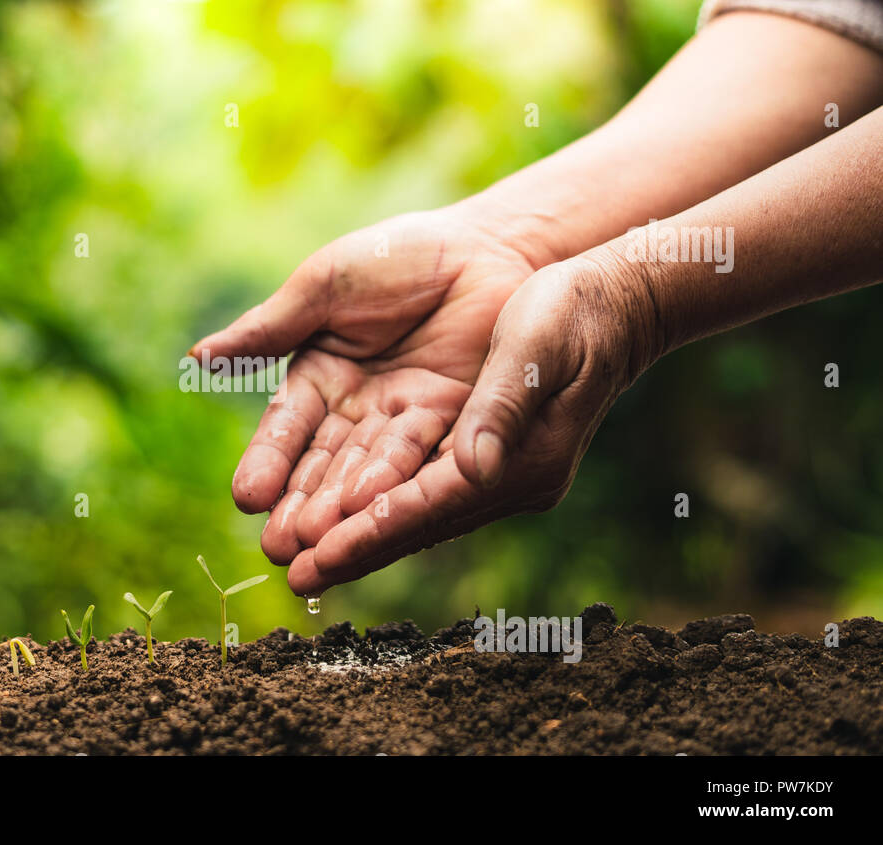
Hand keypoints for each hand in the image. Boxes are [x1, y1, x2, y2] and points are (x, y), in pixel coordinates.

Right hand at [189, 202, 554, 567]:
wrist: (488, 246)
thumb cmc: (399, 255)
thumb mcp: (324, 286)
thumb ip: (269, 328)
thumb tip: (198, 357)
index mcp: (319, 378)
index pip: (286, 430)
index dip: (267, 463)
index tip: (246, 498)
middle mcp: (356, 412)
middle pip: (322, 466)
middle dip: (300, 508)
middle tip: (278, 549)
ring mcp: (403, 422)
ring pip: (367, 472)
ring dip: (343, 512)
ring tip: (319, 547)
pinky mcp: (453, 425)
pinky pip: (421, 457)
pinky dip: (395, 484)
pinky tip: (372, 514)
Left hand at [285, 250, 659, 594]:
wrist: (615, 305)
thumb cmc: (575, 313)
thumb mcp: (536, 346)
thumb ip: (501, 407)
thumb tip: (473, 468)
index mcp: (523, 460)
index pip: (430, 506)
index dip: (371, 534)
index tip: (319, 559)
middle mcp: (510, 481)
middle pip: (418, 524)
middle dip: (354, 551)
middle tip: (297, 580)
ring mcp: (501, 475)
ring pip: (416, 514)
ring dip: (360, 536)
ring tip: (304, 560)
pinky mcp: (489, 460)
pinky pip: (424, 491)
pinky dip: (382, 509)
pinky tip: (343, 519)